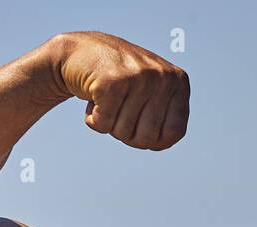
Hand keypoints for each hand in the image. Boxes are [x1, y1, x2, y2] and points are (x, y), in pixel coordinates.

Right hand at [48, 32, 188, 149]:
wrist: (79, 52)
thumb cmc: (119, 82)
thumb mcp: (152, 95)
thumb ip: (166, 118)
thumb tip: (162, 143)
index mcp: (178, 81)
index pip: (175, 133)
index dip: (154, 140)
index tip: (140, 126)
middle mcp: (162, 76)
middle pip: (147, 138)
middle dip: (128, 134)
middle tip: (119, 111)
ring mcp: (138, 77)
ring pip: (124, 133)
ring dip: (109, 124)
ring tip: (107, 100)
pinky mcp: (111, 81)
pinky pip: (103, 125)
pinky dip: (93, 120)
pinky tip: (93, 97)